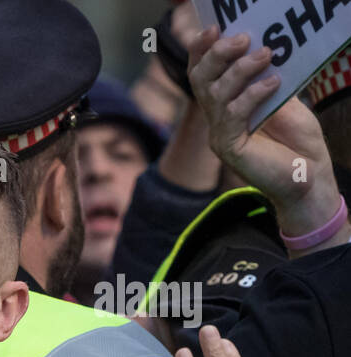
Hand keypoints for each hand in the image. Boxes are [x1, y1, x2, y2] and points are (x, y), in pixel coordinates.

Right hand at [188, 26, 349, 251]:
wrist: (307, 177)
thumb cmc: (297, 141)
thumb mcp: (283, 99)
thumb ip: (266, 79)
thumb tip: (263, 47)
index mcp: (225, 105)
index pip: (201, 74)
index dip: (201, 51)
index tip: (213, 27)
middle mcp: (217, 119)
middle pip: (200, 81)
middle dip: (217, 55)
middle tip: (243, 38)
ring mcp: (220, 135)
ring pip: (215, 95)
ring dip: (240, 70)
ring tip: (266, 54)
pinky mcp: (230, 149)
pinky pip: (233, 115)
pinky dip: (252, 94)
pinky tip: (273, 83)